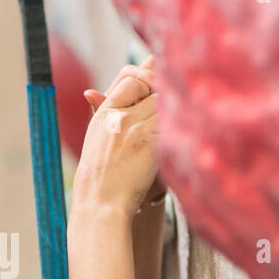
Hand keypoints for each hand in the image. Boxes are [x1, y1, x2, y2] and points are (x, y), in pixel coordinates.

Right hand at [83, 55, 166, 207]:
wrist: (101, 200)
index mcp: (105, 112)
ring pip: (165, 105)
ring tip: (175, 127)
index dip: (146, 79)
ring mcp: (136, 129)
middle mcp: (120, 116)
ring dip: (173, 113)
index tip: (155, 91)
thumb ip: (109, 106)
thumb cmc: (102, 172)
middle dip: (163, 97)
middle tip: (170, 111)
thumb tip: (112, 81)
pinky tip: (181, 138)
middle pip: (152, 89)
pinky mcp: (151, 144)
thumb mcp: (98, 134)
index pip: (130, 77)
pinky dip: (180, 128)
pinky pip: (173, 124)